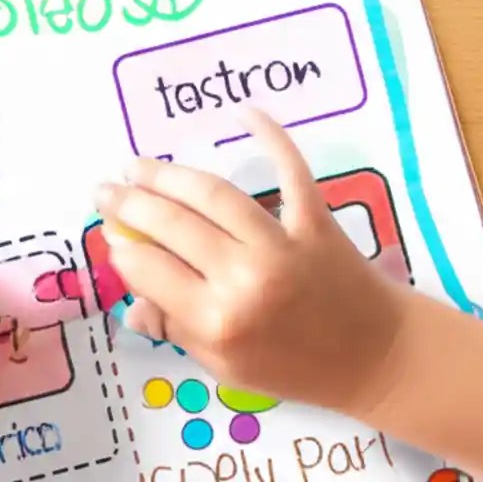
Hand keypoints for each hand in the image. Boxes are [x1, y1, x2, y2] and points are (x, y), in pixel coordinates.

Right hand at [94, 108, 410, 413]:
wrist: (376, 359)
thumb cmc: (296, 368)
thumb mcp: (226, 368)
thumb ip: (177, 330)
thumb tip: (131, 305)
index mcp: (217, 320)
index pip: (148, 270)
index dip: (122, 250)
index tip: (111, 235)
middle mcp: (244, 278)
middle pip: (171, 225)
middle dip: (129, 203)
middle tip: (105, 189)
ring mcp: (281, 245)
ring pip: (212, 195)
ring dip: (168, 174)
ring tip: (138, 166)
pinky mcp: (315, 221)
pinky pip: (289, 171)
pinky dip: (270, 137)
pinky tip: (244, 114)